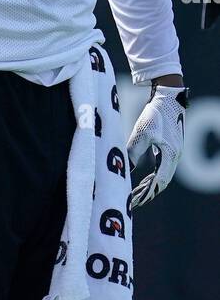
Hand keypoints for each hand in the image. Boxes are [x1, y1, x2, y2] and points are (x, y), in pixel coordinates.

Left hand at [126, 84, 186, 206]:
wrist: (168, 97)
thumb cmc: (155, 114)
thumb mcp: (142, 133)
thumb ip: (133, 152)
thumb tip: (125, 169)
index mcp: (171, 156)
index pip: (158, 183)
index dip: (146, 195)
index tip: (133, 202)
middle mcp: (174, 157)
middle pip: (161, 183)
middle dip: (147, 193)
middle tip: (132, 202)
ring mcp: (173, 152)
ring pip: (162, 176)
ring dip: (150, 186)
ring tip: (136, 194)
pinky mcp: (169, 147)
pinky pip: (162, 167)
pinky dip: (153, 176)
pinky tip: (143, 179)